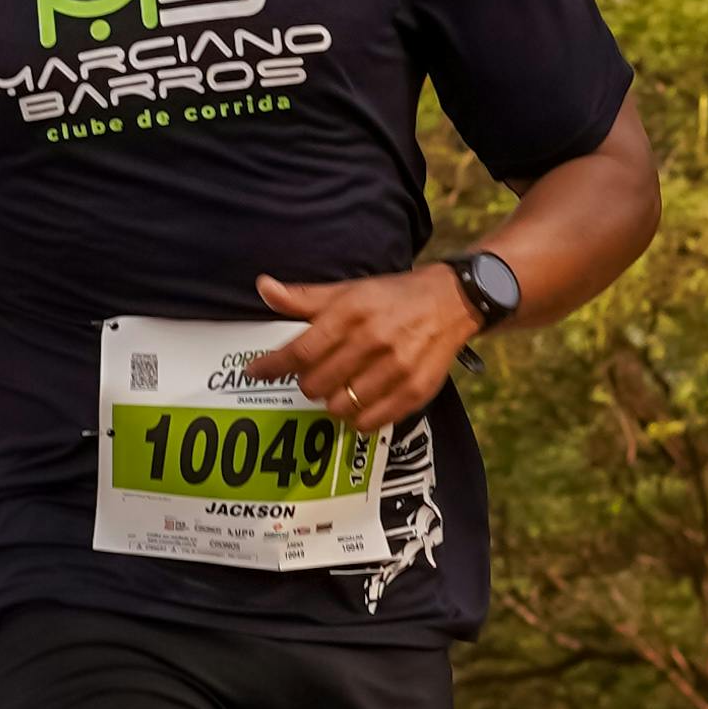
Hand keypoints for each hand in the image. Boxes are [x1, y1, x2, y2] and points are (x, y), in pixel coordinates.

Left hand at [254, 266, 477, 429]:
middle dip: (307, 383)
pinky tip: (360, 401)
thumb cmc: (392, 296)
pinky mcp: (414, 391)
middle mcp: (373, 340)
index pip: (300, 351)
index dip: (272, 366)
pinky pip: (369, 421)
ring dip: (332, 401)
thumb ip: (303, 297)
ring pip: (339, 407)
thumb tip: (263, 287)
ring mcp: (396, 368)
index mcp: (352, 313)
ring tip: (340, 387)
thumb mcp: (348, 290)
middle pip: (315, 384)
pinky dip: (358, 417)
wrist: (452, 301)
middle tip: (315, 374)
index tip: (255, 372)